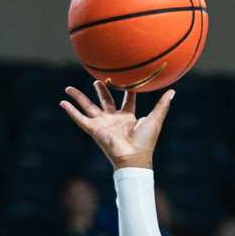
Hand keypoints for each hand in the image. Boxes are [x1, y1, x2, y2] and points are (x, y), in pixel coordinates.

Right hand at [59, 81, 174, 169]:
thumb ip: (162, 105)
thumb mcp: (155, 119)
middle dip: (101, 90)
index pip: (127, 100)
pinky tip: (62, 102)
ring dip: (78, 97)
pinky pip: (79, 118)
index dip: (128, 90)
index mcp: (129, 117)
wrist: (134, 157)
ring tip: (68, 88)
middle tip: (97, 80)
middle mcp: (114, 119)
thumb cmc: (145, 141)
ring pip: (88, 107)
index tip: (126, 78)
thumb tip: (172, 91)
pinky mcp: (94, 129)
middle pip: (105, 101)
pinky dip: (70, 111)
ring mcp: (102, 124)